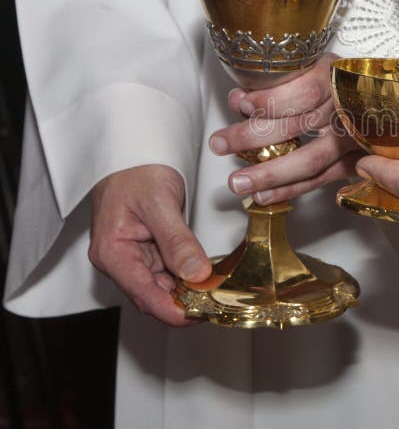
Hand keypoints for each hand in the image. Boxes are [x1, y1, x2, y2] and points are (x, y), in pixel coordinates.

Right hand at [89, 164, 210, 325]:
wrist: (133, 149)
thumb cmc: (137, 169)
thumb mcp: (160, 202)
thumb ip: (177, 240)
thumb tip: (196, 274)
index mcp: (113, 253)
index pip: (144, 296)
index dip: (174, 311)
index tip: (203, 314)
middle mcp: (120, 260)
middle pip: (154, 296)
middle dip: (186, 302)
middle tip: (220, 303)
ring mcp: (133, 256)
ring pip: (164, 286)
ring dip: (189, 290)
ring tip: (219, 291)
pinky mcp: (147, 249)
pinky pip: (168, 271)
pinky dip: (188, 275)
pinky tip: (208, 276)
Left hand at [209, 53, 363, 204]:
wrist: (389, 102)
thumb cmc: (341, 82)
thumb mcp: (315, 67)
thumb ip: (279, 83)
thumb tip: (237, 99)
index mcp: (338, 76)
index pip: (303, 91)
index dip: (268, 100)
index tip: (240, 103)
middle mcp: (349, 108)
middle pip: (299, 126)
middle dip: (253, 136)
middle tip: (219, 143)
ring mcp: (356, 138)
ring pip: (311, 159)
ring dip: (269, 173)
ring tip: (237, 181)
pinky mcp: (357, 161)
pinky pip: (321, 179)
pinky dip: (291, 189)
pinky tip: (264, 196)